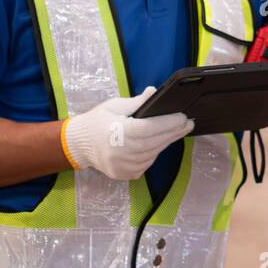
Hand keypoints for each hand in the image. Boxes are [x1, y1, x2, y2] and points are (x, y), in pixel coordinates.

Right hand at [61, 87, 193, 180]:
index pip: (150, 128)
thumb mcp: (115, 106)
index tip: (184, 117)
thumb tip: (155, 92)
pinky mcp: (125, 174)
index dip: (169, 123)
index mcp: (118, 133)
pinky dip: (153, 153)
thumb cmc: (97, 121)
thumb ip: (137, 102)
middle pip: (155, 142)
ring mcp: (123, 166)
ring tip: (176, 131)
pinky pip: (146, 163)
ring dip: (165, 142)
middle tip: (188, 124)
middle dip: (174, 132)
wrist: (79, 144)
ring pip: (153, 154)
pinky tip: (156, 144)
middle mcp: (121, 152)